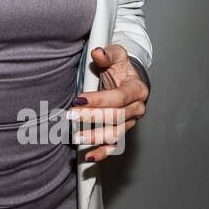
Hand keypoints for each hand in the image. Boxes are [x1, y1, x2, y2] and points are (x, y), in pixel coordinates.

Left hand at [68, 44, 149, 162]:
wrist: (129, 80)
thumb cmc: (121, 68)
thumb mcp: (116, 56)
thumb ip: (108, 54)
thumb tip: (98, 53)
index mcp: (137, 90)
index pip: (118, 97)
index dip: (98, 99)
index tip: (78, 99)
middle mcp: (137, 108)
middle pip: (115, 116)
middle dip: (92, 117)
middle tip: (71, 115)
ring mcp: (130, 122)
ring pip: (115, 133)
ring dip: (96, 137)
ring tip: (77, 137)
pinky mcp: (122, 131)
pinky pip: (114, 145)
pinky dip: (102, 152)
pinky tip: (89, 156)